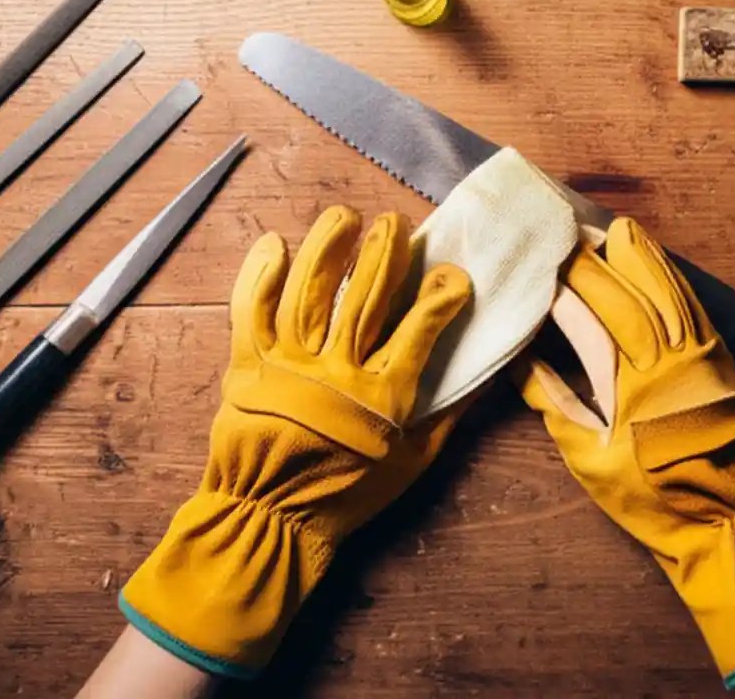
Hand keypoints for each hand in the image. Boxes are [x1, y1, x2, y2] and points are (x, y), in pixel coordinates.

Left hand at [119, 207, 470, 677]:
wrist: (268, 518)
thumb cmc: (347, 494)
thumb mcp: (413, 462)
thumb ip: (449, 414)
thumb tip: (487, 372)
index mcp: (383, 397)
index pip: (421, 330)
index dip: (442, 295)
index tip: (454, 274)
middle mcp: (338, 372)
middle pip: (366, 296)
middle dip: (387, 251)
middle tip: (396, 224)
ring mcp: (289, 364)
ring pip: (311, 290)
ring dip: (329, 245)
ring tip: (345, 215)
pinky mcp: (247, 363)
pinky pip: (251, 309)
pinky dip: (260, 274)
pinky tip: (276, 243)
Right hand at [515, 217, 734, 688]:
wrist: (727, 520)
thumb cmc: (649, 495)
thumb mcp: (589, 457)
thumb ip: (554, 401)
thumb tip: (517, 362)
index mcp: (632, 380)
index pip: (588, 315)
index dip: (561, 285)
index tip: (536, 262)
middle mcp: (669, 355)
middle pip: (627, 288)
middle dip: (594, 257)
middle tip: (565, 230)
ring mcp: (699, 351)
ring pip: (667, 285)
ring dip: (637, 253)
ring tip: (609, 229)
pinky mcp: (720, 356)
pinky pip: (694, 302)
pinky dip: (671, 275)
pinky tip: (656, 260)